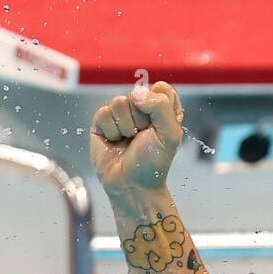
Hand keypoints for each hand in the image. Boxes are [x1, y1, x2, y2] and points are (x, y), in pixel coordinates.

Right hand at [90, 81, 184, 199]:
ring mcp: (122, 115)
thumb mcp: (169, 135)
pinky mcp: (102, 121)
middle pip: (138, 94)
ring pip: (119, 102)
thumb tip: (137, 93)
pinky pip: (103, 112)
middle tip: (143, 137)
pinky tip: (115, 141)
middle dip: (141, 118)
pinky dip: (111, 130)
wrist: (131, 184)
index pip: (162, 89)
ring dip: (126, 126)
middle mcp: (143, 110)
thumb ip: (161, 107)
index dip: (159, 103)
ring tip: (128, 141)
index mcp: (163, 112)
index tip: (159, 124)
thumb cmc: (153, 163)